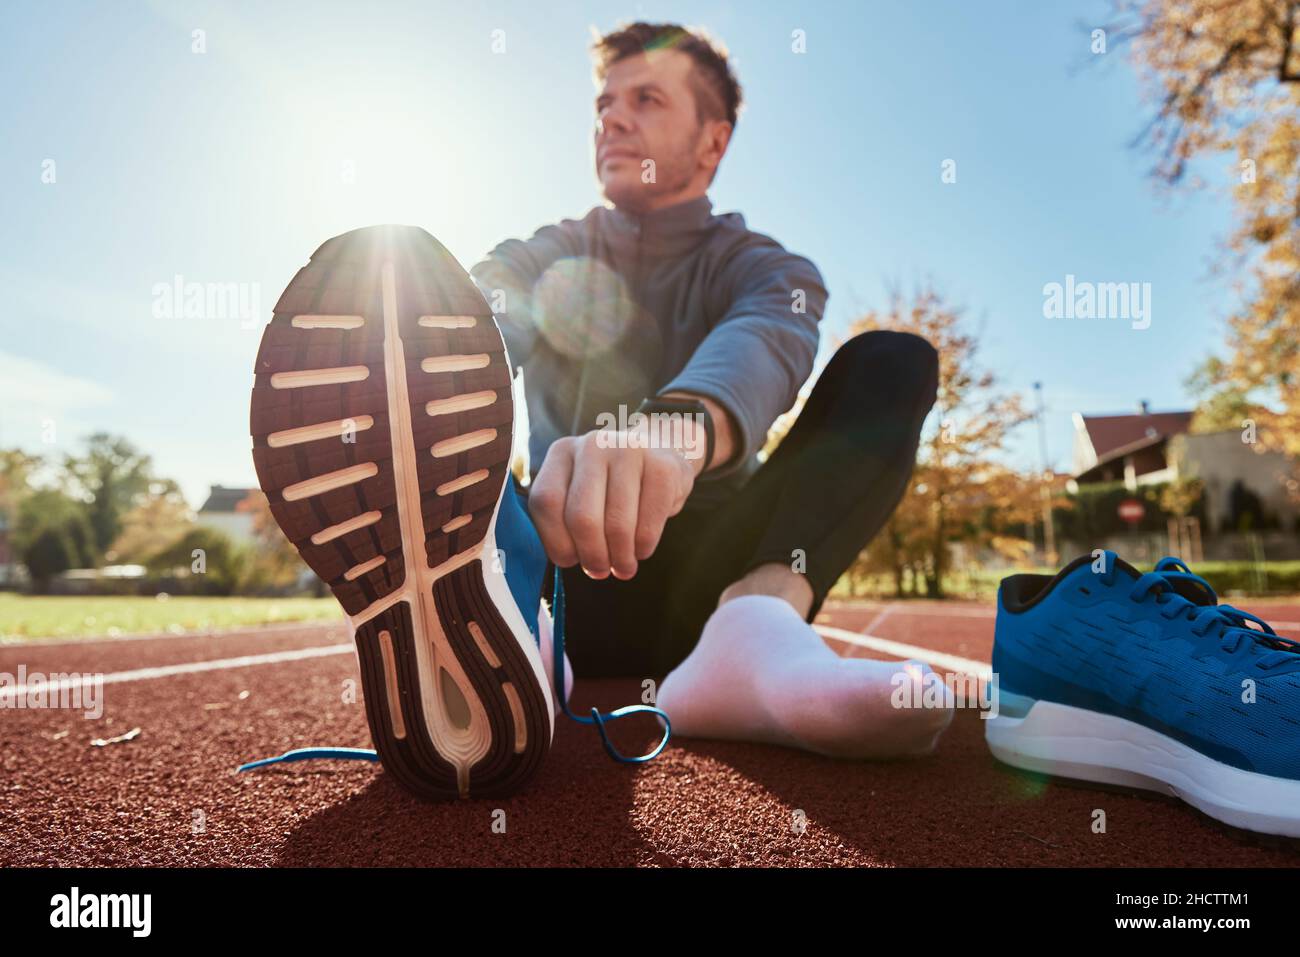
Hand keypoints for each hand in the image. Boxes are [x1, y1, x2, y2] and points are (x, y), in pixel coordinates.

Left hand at [528, 422, 703, 579]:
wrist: (662, 455)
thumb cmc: (613, 486)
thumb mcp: (580, 492)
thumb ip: (565, 520)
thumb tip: (567, 559)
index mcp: (562, 452)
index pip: (547, 502)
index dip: (557, 541)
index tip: (572, 560)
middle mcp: (593, 445)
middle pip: (582, 517)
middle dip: (592, 556)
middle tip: (600, 570)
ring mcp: (630, 450)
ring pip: (617, 525)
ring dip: (620, 558)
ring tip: (623, 567)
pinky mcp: (663, 467)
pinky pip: (648, 525)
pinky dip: (643, 548)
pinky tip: (641, 550)